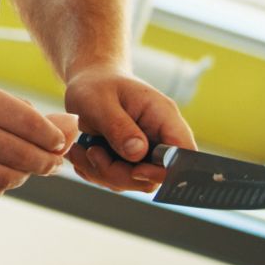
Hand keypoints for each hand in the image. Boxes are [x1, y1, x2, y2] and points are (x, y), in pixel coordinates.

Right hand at [0, 68, 72, 204]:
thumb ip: (5, 105)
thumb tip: (49, 126)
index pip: (33, 125)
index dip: (55, 137)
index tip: (60, 139)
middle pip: (25, 157)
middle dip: (48, 161)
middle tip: (53, 159)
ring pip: (7, 179)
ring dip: (23, 176)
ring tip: (23, 167)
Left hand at [63, 65, 194, 193]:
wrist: (87, 82)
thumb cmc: (95, 85)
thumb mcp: (99, 100)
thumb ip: (118, 126)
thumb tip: (138, 154)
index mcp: (164, 117)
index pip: (183, 153)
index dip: (166, 170)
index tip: (134, 170)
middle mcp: (160, 138)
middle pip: (156, 176)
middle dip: (120, 174)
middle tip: (91, 153)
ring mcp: (146, 152)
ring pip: (134, 182)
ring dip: (102, 173)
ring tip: (81, 150)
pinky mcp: (130, 162)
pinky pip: (118, 180)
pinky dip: (96, 172)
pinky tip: (81, 154)